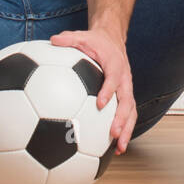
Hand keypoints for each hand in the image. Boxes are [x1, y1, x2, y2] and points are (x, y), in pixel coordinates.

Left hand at [49, 27, 135, 155]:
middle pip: (127, 100)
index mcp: (114, 64)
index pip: (114, 78)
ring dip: (127, 129)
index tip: (100, 104)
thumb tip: (52, 40)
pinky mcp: (124, 96)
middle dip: (122, 118)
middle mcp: (124, 78)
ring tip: (119, 148)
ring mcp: (126, 89)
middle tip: (114, 133)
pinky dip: (123, 130)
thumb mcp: (81, 36)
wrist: (112, 39)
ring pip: (131, 111)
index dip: (109, 90)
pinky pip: (127, 114)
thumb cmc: (95, 41)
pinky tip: (114, 147)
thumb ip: (68, 39)